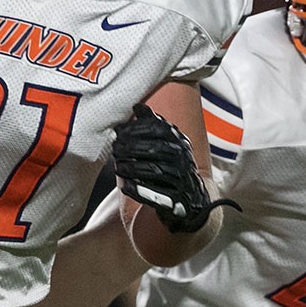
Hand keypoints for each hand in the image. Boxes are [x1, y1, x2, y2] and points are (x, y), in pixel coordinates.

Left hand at [112, 105, 238, 233]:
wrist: (190, 198)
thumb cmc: (169, 166)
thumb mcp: (165, 144)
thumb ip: (151, 127)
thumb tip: (137, 106)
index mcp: (180, 142)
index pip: (159, 129)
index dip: (137, 129)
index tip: (119, 131)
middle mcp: (184, 159)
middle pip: (155, 149)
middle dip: (131, 148)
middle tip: (115, 149)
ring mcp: (182, 179)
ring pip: (155, 171)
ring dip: (133, 168)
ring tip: (118, 167)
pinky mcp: (176, 200)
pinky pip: (156, 195)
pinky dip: (138, 190)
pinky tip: (124, 186)